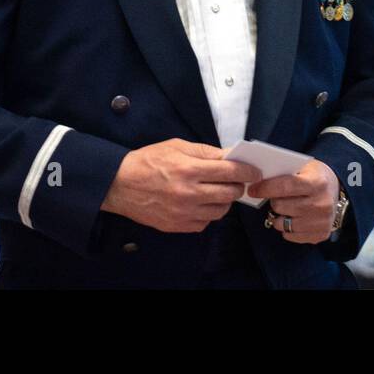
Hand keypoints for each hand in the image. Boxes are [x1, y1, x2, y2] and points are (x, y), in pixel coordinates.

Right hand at [101, 139, 261, 232]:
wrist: (120, 185)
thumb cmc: (148, 161)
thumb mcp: (176, 146)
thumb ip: (205, 152)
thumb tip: (230, 155)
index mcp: (189, 169)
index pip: (230, 171)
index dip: (247, 171)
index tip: (254, 171)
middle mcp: (189, 193)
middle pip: (229, 193)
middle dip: (238, 186)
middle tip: (236, 180)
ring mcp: (183, 213)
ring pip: (220, 210)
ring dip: (224, 200)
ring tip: (218, 191)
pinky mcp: (178, 226)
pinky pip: (205, 222)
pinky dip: (208, 213)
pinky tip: (202, 202)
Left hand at [247, 159, 340, 243]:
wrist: (336, 190)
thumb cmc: (315, 176)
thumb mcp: (304, 167)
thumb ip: (285, 172)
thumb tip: (258, 179)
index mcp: (317, 183)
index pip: (285, 186)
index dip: (265, 188)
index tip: (253, 190)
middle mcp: (321, 204)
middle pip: (281, 206)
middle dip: (273, 200)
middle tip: (276, 197)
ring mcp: (321, 222)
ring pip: (283, 224)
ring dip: (279, 216)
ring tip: (285, 207)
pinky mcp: (320, 235)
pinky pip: (290, 236)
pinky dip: (287, 228)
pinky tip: (293, 218)